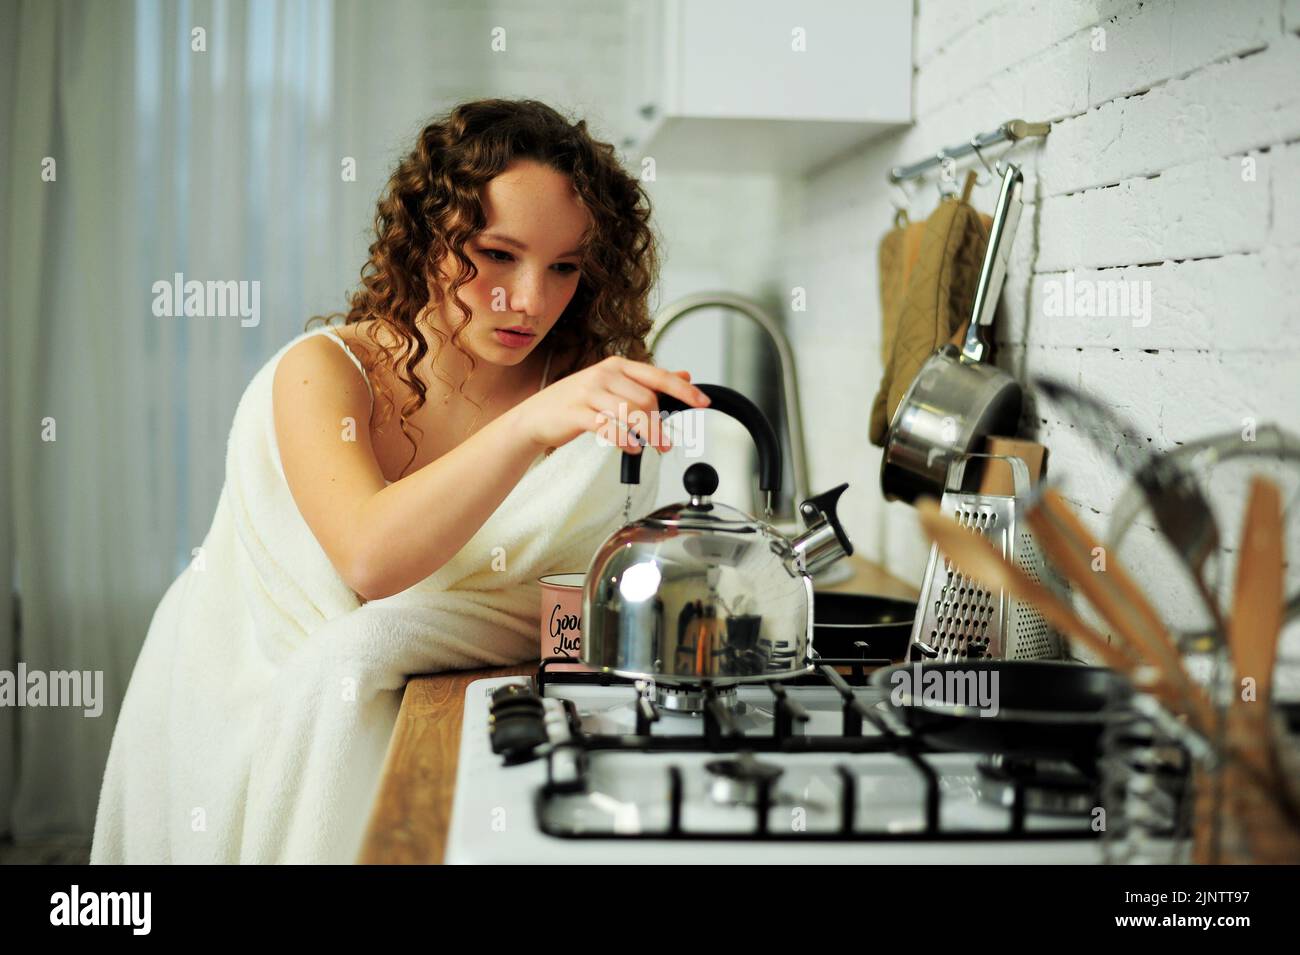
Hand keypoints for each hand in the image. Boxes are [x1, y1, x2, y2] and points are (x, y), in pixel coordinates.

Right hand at [515, 355, 710, 453]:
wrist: (537, 415)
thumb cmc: (577, 403)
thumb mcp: (613, 386)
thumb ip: (648, 382)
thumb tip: (684, 375)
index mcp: (617, 366)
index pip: (659, 376)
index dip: (684, 390)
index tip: (703, 402)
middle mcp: (604, 374)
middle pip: (647, 399)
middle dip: (661, 424)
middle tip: (666, 443)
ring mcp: (589, 392)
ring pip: (630, 413)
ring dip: (647, 434)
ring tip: (651, 447)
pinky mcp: (576, 412)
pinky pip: (608, 427)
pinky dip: (624, 439)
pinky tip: (631, 447)